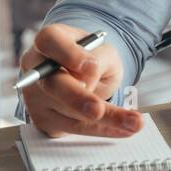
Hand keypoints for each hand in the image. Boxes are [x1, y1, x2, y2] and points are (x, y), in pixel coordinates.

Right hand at [19, 23, 142, 137]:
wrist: (85, 72)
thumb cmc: (91, 56)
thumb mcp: (103, 50)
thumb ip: (97, 59)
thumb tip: (87, 79)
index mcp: (48, 42)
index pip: (49, 41)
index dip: (67, 53)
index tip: (90, 65)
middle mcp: (37, 70)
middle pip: (53, 84)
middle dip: (77, 99)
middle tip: (98, 109)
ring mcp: (37, 98)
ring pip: (68, 112)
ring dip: (105, 119)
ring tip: (134, 122)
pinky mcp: (45, 120)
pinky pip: (75, 127)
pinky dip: (103, 129)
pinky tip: (125, 128)